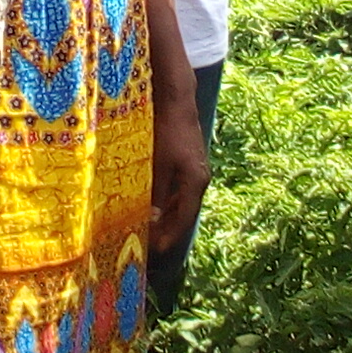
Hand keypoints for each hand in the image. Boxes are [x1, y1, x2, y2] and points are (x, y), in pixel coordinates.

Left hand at [149, 96, 208, 253]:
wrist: (178, 104)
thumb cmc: (168, 132)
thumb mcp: (159, 164)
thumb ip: (156, 192)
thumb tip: (152, 218)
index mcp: (195, 182)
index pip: (184, 217)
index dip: (171, 235)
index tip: (158, 248)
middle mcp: (200, 180)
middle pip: (186, 212)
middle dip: (170, 229)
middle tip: (152, 242)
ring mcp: (197, 171)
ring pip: (183, 202)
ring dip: (169, 216)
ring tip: (152, 227)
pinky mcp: (191, 164)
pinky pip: (181, 190)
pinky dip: (170, 201)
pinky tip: (156, 204)